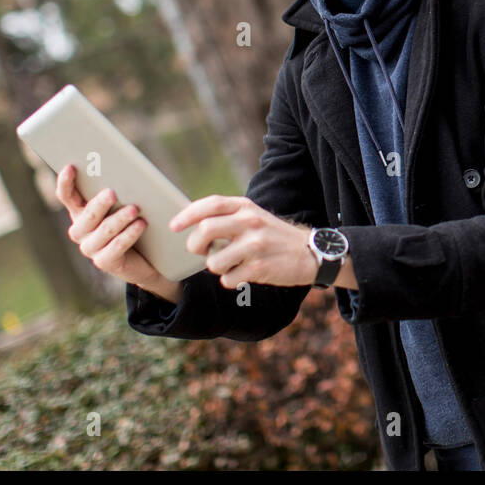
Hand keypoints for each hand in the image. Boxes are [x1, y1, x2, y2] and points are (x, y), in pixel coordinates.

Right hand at [55, 164, 172, 293]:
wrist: (146, 257)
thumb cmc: (132, 222)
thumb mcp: (123, 204)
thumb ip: (116, 191)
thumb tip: (122, 172)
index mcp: (80, 212)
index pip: (67, 196)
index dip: (66, 182)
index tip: (71, 167)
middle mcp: (80, 231)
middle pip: (87, 215)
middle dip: (99, 204)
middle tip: (112, 193)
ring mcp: (90, 248)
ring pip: (104, 230)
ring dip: (120, 219)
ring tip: (135, 209)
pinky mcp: (104, 262)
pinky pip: (116, 247)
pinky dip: (129, 234)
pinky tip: (141, 224)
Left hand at [168, 194, 316, 288]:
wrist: (311, 252)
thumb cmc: (274, 236)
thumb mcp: (254, 216)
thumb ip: (228, 217)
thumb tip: (192, 224)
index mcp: (246, 207)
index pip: (210, 204)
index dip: (187, 215)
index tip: (173, 226)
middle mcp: (251, 222)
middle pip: (205, 230)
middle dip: (194, 245)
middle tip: (199, 252)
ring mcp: (256, 245)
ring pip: (213, 261)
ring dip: (215, 267)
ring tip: (229, 264)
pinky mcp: (260, 267)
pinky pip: (228, 279)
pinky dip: (231, 280)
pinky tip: (243, 274)